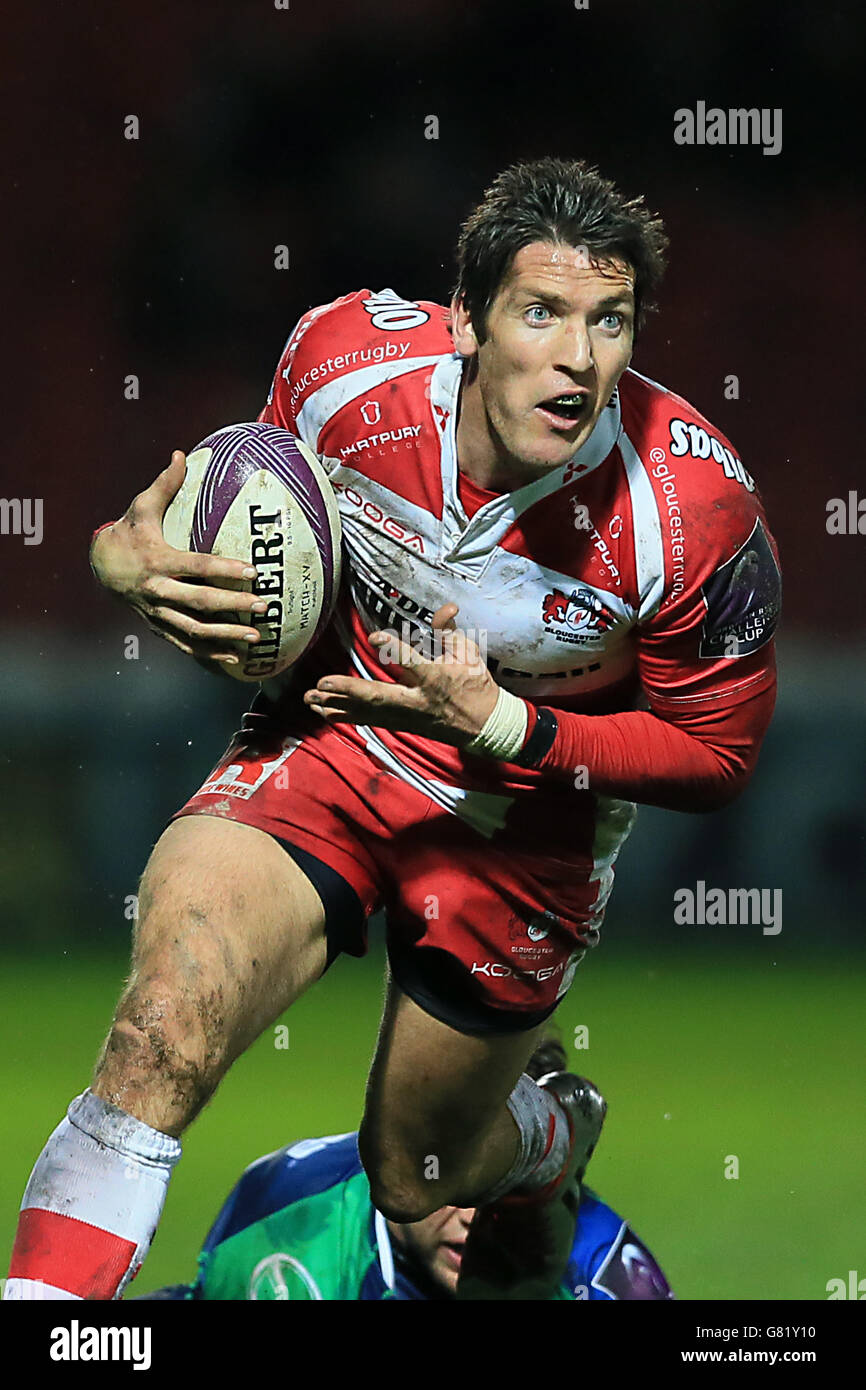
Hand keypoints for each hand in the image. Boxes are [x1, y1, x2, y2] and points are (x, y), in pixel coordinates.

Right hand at [90, 451, 265, 664]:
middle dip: (233, 607)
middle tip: (263, 607)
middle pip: (200, 603)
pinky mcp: (158, 628)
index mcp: (158, 560)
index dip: (225, 570)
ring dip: (225, 636)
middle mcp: (158, 591)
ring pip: (194, 630)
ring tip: (255, 638)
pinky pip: (185, 644)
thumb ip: (164, 484)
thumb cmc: (128, 533)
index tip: (253, 572)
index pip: (197, 567)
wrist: (100, 567)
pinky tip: (235, 658)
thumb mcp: (140, 507)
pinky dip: (209, 654)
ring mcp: (158, 613)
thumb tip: (182, 454)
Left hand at [303, 604, 499, 746]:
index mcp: (436, 679)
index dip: (394, 650)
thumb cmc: (475, 684)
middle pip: (379, 696)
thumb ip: (449, 631)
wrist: (483, 725)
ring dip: (337, 705)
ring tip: (309, 698)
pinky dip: (345, 716)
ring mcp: (407, 716)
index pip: (413, 662)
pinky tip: (323, 712)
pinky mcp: (400, 724)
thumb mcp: (468, 652)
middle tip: (321, 684)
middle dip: (349, 690)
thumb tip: (447, 608)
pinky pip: (368, 721)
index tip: (375, 638)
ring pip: (367, 713)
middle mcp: (417, 700)